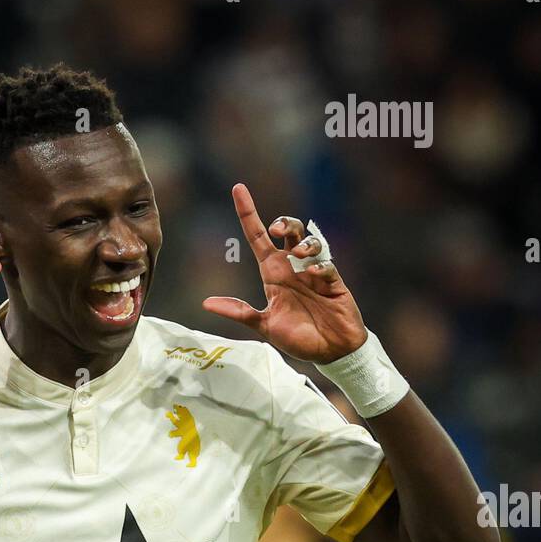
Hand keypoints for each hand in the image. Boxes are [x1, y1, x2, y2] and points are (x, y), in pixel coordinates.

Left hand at [203, 184, 366, 363]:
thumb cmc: (300, 337)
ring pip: (310, 241)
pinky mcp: (333, 283)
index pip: (258, 238)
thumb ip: (239, 312)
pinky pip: (327, 266)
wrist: (330, 352)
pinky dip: (320, 267)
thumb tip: (206, 303)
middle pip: (290, 231)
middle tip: (277, 230)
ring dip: (304, 243)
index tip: (237, 189)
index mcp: (274, 275)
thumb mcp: (264, 325)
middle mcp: (293, 269)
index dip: (248, 213)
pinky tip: (313, 275)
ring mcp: (314, 274)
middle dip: (285, 223)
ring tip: (298, 255)